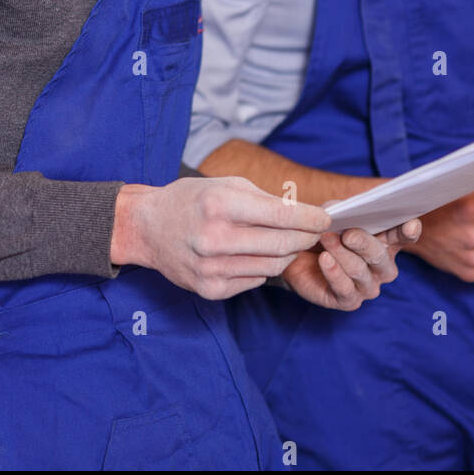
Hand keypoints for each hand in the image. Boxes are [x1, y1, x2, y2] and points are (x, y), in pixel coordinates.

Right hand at [112, 177, 329, 299]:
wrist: (148, 228)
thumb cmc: (192, 200)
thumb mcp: (226, 185)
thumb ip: (266, 200)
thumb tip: (307, 214)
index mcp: (220, 204)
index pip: (282, 215)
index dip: (311, 218)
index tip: (325, 218)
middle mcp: (214, 238)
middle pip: (282, 245)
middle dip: (306, 237)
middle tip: (315, 231)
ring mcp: (211, 268)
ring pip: (272, 267)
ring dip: (289, 254)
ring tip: (290, 241)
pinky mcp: (210, 289)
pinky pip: (255, 280)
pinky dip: (265, 268)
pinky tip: (258, 254)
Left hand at [282, 220, 420, 309]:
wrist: (299, 259)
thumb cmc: (324, 233)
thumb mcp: (333, 215)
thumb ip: (343, 210)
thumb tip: (344, 211)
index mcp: (385, 243)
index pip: (403, 236)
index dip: (409, 231)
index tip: (410, 224)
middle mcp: (382, 267)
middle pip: (380, 256)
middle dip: (364, 243)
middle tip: (348, 234)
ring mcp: (367, 286)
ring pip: (360, 271)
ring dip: (342, 254)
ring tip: (326, 239)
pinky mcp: (349, 301)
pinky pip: (345, 289)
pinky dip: (335, 273)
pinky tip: (325, 260)